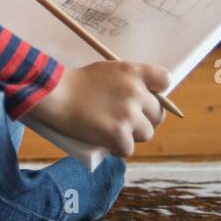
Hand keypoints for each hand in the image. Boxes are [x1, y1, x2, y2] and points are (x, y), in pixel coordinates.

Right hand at [23, 61, 170, 157]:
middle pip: (158, 114)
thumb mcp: (108, 70)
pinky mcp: (118, 134)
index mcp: (134, 72)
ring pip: (146, 133)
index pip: (165, 80)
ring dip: (132, 136)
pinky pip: (128, 149)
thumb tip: (145, 99)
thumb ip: (129, 81)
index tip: (146, 99)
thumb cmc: (77, 83)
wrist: (55, 95)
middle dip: (145, 120)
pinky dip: (118, 149)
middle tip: (128, 123)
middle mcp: (135, 92)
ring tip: (115, 133)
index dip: (158, 92)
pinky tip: (108, 144)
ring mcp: (128, 114)